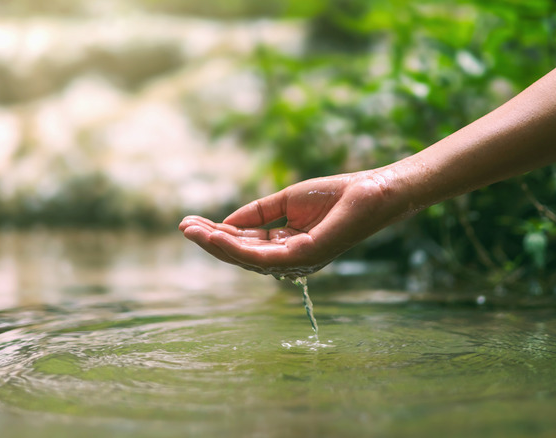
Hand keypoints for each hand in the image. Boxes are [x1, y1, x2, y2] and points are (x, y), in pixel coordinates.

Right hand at [179, 170, 400, 277]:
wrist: (371, 190)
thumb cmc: (335, 195)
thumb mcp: (286, 201)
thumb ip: (257, 213)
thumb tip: (225, 223)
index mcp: (286, 246)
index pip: (245, 244)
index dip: (217, 234)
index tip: (191, 222)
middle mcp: (289, 259)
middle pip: (241, 254)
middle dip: (211, 241)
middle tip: (183, 227)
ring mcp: (297, 261)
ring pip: (248, 258)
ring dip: (217, 245)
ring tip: (192, 231)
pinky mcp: (304, 256)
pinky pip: (264, 255)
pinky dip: (238, 247)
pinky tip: (217, 234)